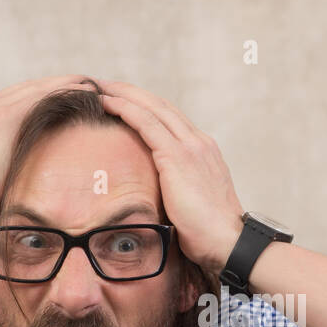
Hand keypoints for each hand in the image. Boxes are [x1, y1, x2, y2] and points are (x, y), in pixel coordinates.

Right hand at [0, 75, 98, 229]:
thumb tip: (11, 188)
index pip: (14, 100)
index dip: (40, 97)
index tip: (61, 100)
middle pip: (27, 89)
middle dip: (55, 85)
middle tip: (82, 84)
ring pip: (36, 88)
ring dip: (64, 83)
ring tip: (90, 84)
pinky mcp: (2, 118)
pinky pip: (41, 96)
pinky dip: (64, 90)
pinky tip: (85, 90)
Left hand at [97, 81, 245, 272]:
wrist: (228, 242)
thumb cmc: (210, 234)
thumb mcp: (193, 203)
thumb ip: (178, 190)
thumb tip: (158, 199)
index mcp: (204, 152)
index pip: (171, 119)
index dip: (146, 106)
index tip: (124, 101)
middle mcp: (198, 142)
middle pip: (160, 105)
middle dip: (131, 92)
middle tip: (104, 84)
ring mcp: (190, 147)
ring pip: (151, 107)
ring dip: (123, 93)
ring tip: (98, 86)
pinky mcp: (177, 157)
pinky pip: (146, 123)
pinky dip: (125, 109)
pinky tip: (107, 102)